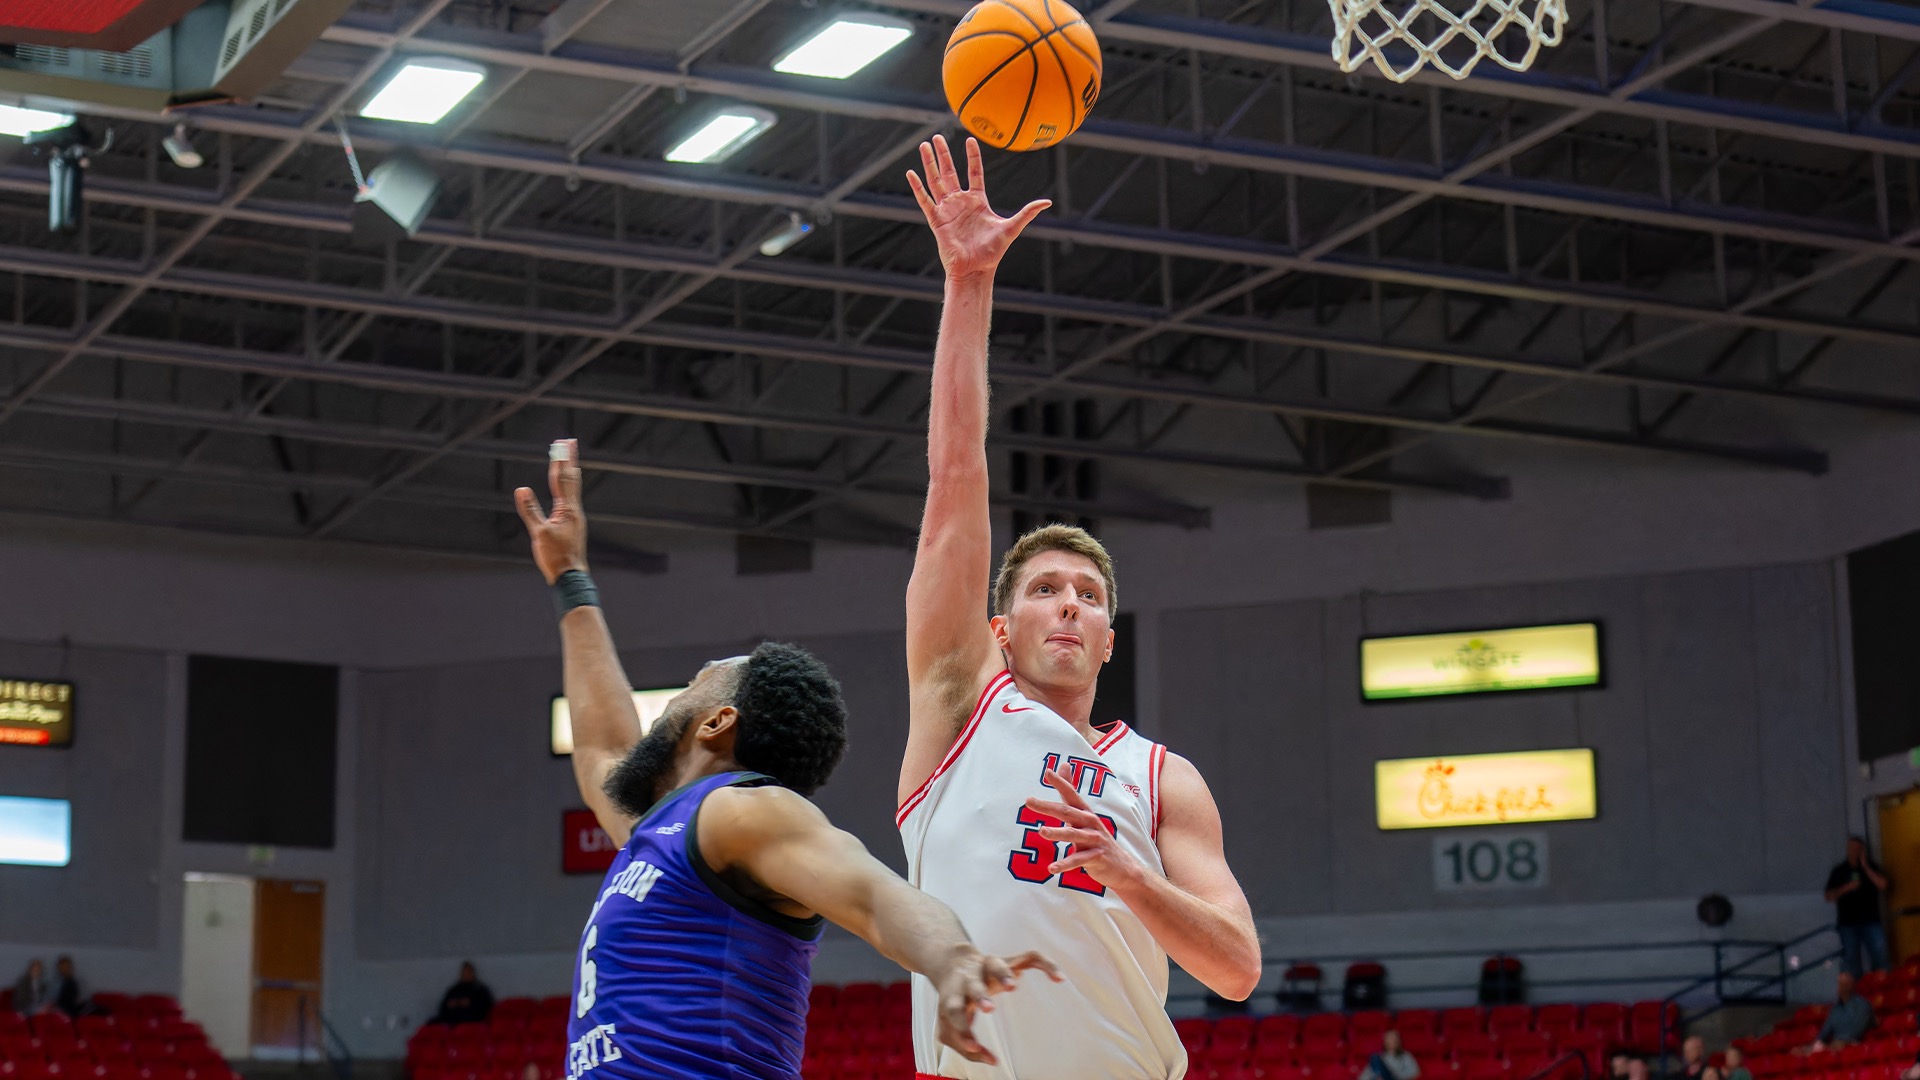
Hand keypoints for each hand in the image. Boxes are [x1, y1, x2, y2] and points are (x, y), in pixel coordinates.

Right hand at [513, 439, 588, 584]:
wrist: (571, 576)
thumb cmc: (555, 557)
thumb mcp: (538, 533)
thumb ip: (530, 510)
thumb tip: (521, 489)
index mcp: (567, 509)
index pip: (562, 479)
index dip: (561, 460)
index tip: (562, 443)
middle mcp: (574, 509)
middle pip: (571, 478)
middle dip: (569, 459)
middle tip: (569, 441)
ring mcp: (575, 516)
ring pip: (573, 488)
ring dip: (569, 471)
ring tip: (569, 458)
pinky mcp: (573, 524)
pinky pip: (571, 498)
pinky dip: (568, 486)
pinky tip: (567, 488)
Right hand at [906, 134, 1049, 280]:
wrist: (976, 269)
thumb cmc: (993, 252)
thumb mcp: (1012, 228)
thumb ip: (1027, 213)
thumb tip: (1047, 202)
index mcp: (978, 201)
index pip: (973, 172)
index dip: (972, 156)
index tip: (968, 139)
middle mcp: (960, 202)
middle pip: (950, 172)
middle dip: (943, 154)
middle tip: (936, 136)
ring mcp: (947, 210)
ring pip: (936, 181)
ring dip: (930, 163)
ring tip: (923, 145)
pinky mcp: (937, 220)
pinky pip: (925, 200)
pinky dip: (918, 187)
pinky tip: (910, 173)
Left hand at [933, 949, 1060, 1064]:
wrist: (952, 965)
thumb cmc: (954, 1003)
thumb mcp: (949, 1027)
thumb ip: (967, 1048)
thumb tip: (993, 1061)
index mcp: (953, 996)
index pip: (954, 1012)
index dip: (963, 1030)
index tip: (975, 1047)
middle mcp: (968, 979)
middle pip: (972, 985)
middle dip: (980, 996)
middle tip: (989, 1008)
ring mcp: (986, 967)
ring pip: (995, 964)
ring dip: (1003, 974)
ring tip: (1013, 985)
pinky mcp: (1007, 960)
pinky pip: (1029, 958)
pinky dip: (1045, 964)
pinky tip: (1059, 978)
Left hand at [1028, 769, 1141, 889]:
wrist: (1123, 867)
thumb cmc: (1097, 839)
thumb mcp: (1084, 815)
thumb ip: (1070, 793)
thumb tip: (1064, 765)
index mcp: (1085, 813)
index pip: (1071, 795)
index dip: (1062, 783)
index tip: (1048, 772)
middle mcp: (1090, 823)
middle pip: (1068, 812)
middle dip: (1048, 806)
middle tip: (1029, 801)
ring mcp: (1095, 840)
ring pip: (1074, 835)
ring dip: (1057, 833)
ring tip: (1042, 831)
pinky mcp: (1097, 857)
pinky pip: (1078, 860)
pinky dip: (1065, 864)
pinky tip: (1051, 868)